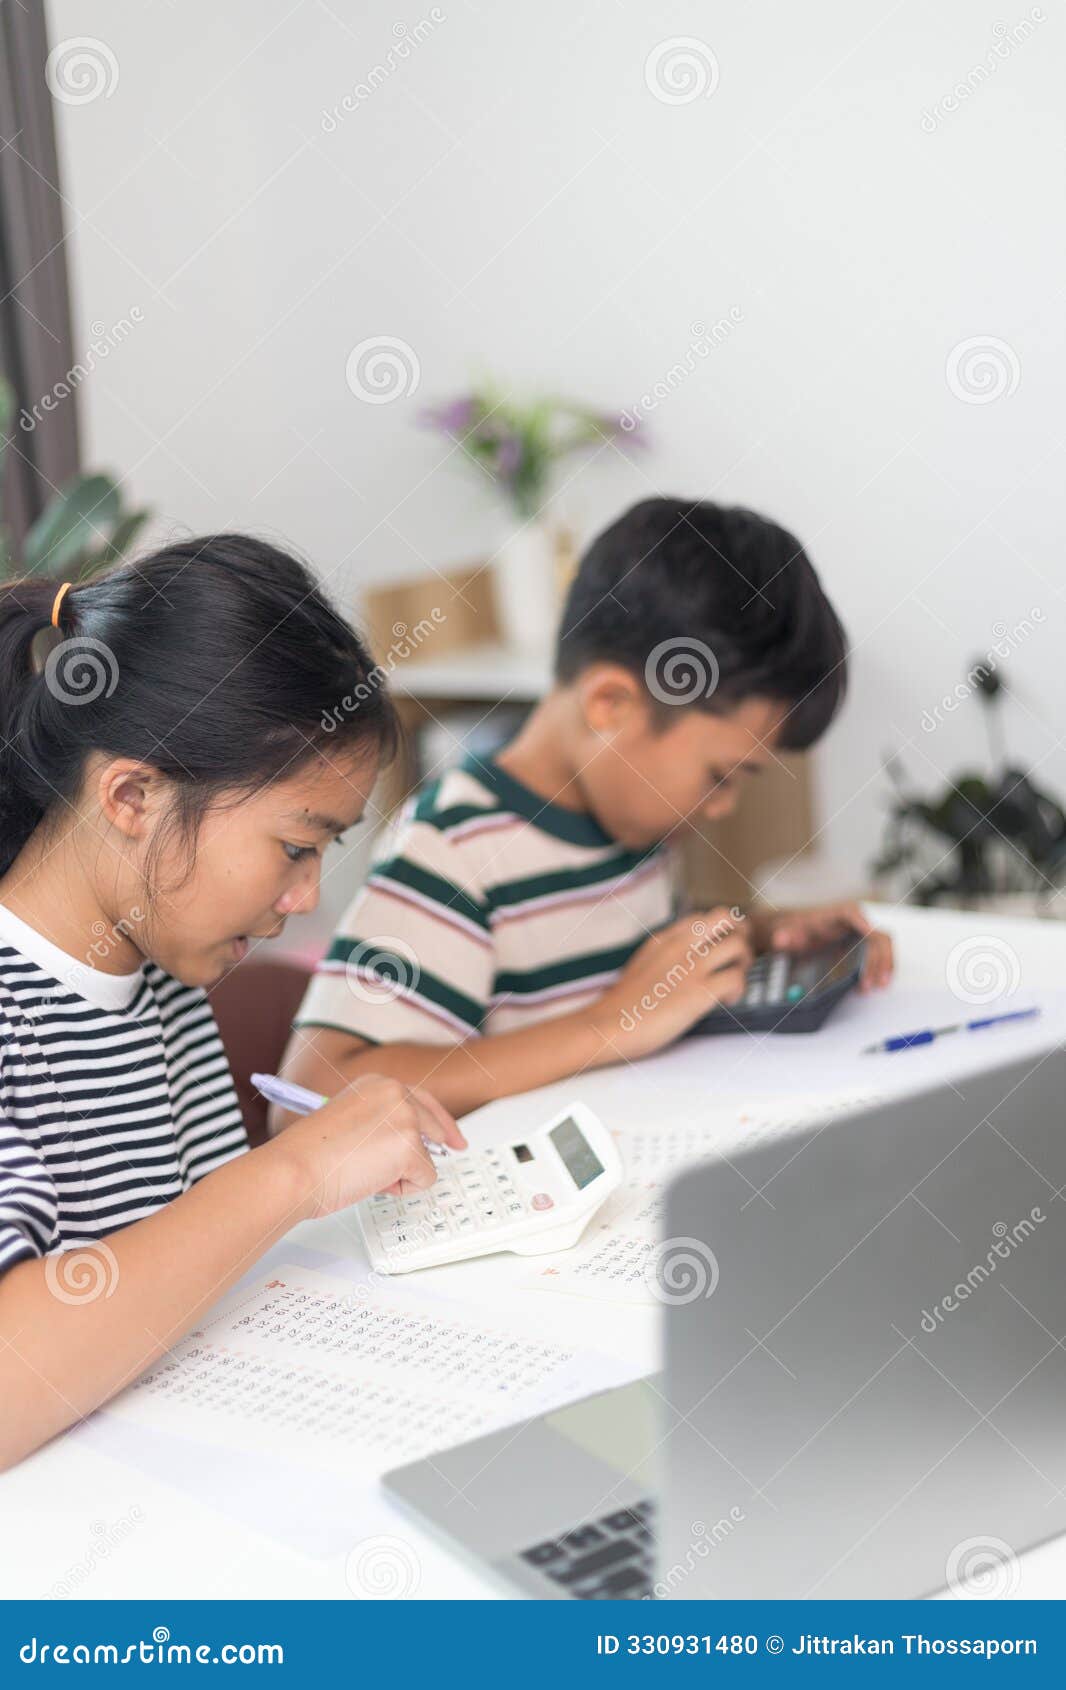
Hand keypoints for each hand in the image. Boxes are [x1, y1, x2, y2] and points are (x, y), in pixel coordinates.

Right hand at [273, 1075, 466, 1220]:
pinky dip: (402, 1189)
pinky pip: (424, 1179)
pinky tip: (372, 1181)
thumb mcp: (350, 1121)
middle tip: (453, 1151)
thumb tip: (409, 1142)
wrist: (296, 1169)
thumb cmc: (310, 1154)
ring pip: (426, 1157)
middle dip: (442, 1143)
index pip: (421, 1100)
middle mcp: (395, 1093)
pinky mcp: (411, 1147)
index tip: (452, 1136)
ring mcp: (406, 1119)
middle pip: (437, 1123)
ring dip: (402, 1173)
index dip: (438, 1122)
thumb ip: (380, 1123)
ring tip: (366, 1172)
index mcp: (377, 1083)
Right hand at [592, 908, 752, 1059]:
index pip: (704, 916)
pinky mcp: (699, 992)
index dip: (720, 931)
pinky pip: (737, 978)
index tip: (719, 950)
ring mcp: (690, 967)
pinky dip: (740, 989)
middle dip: (740, 935)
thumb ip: (664, 957)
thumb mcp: (641, 966)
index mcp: (664, 938)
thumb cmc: (621, 1005)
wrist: (606, 1026)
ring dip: (744, 963)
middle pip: (726, 917)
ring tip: (733, 982)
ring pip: (738, 945)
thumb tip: (683, 963)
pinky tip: (727, 1001)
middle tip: (737, 959)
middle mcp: (680, 946)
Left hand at [762, 901, 892, 991]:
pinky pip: (880, 953)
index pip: (858, 917)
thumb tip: (780, 939)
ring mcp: (863, 932)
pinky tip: (874, 983)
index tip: (870, 955)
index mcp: (841, 913)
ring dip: (883, 966)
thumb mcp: (787, 932)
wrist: (798, 931)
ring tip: (876, 986)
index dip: (867, 932)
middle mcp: (857, 921)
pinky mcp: (865, 944)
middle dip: (878, 960)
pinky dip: (880, 968)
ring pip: (883, 946)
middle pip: (878, 936)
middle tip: (871, 983)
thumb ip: (784, 935)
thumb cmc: (797, 929)